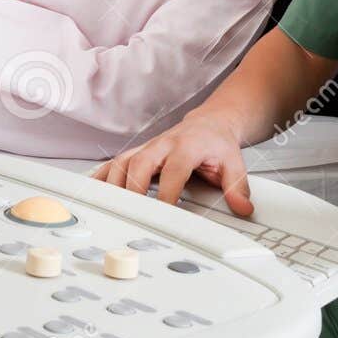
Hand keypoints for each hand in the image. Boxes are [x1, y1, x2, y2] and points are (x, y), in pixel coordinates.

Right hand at [90, 112, 253, 215]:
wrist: (210, 123)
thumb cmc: (217, 144)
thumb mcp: (234, 164)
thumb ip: (237, 187)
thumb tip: (243, 208)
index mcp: (188, 146)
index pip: (174, 169)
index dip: (167, 191)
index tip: (165, 212)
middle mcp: (164, 145)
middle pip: (140, 162)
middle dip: (132, 188)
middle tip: (130, 213)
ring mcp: (148, 148)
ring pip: (122, 161)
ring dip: (113, 185)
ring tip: (108, 208)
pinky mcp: (137, 153)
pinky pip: (114, 163)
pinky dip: (102, 177)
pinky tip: (94, 192)